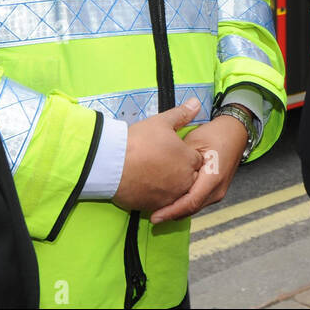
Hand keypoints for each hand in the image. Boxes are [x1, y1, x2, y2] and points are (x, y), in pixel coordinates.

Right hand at [112, 98, 203, 213]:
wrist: (112, 164)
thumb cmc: (138, 141)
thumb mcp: (161, 122)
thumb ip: (182, 114)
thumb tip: (197, 102)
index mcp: (189, 160)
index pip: (197, 160)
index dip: (185, 154)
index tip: (173, 150)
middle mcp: (184, 181)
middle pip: (189, 177)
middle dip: (181, 170)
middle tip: (163, 161)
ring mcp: (169, 196)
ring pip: (176, 191)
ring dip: (170, 184)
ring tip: (154, 172)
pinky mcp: (154, 206)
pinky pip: (161, 202)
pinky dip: (156, 194)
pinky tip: (145, 183)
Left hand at [148, 113, 248, 223]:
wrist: (234, 133)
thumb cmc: (215, 134)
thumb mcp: (194, 141)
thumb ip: (180, 159)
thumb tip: (162, 173)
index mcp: (214, 177)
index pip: (191, 201)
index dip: (172, 211)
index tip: (155, 217)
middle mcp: (218, 189)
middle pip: (192, 208)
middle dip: (171, 214)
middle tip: (152, 217)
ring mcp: (218, 191)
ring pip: (195, 208)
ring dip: (177, 211)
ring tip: (158, 212)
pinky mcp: (215, 191)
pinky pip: (198, 201)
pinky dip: (184, 204)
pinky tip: (170, 203)